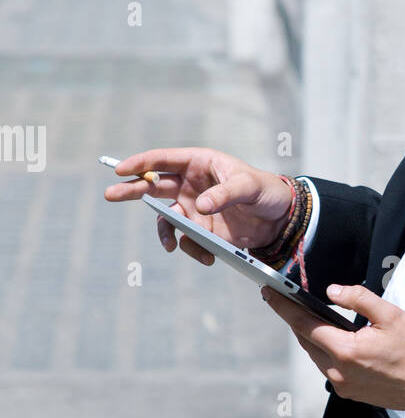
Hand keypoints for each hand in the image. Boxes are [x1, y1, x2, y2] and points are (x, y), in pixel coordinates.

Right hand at [104, 147, 293, 264]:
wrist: (281, 220)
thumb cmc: (266, 192)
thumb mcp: (250, 187)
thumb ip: (226, 193)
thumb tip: (199, 206)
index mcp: (200, 163)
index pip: (164, 159)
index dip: (141, 162)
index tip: (121, 169)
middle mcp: (191, 184)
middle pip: (153, 185)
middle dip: (131, 189)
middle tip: (110, 194)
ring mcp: (194, 208)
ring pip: (166, 218)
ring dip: (165, 232)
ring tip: (171, 246)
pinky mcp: (202, 230)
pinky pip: (185, 240)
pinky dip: (190, 249)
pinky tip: (207, 258)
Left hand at [262, 282, 404, 411]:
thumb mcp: (390, 315)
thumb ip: (358, 298)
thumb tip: (333, 291)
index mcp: (346, 351)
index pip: (304, 324)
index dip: (284, 307)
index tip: (269, 293)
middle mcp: (339, 372)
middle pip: (306, 341)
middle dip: (296, 320)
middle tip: (287, 300)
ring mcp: (343, 385)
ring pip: (316, 356)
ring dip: (311, 337)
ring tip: (311, 318)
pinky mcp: (349, 393)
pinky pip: (327, 369)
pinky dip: (325, 352)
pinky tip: (333, 341)